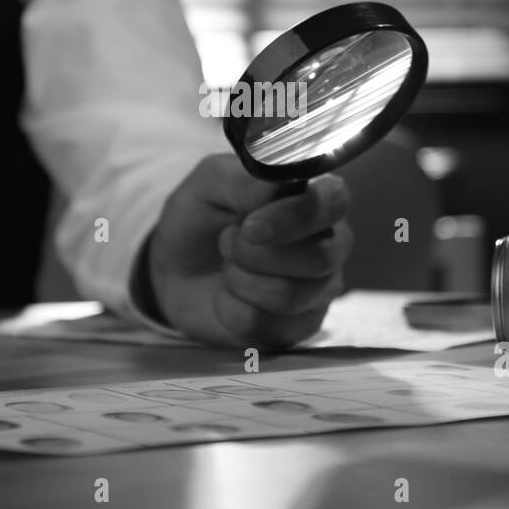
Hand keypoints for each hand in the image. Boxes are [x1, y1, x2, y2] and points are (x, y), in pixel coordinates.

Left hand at [146, 154, 352, 348]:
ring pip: (292, 296)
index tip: (249, 226)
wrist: (174, 271)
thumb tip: (277, 184)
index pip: (334, 202)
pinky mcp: (299, 328)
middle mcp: (329, 244)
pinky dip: (233, 313)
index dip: (294, 217)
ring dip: (241, 281)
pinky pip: (272, 330)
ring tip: (227, 267)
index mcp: (315, 198)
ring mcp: (318, 290)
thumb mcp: (209, 185)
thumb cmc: (201, 218)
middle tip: (226, 243)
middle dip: (258, 255)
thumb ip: (243, 179)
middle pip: (320, 257)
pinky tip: (225, 298)